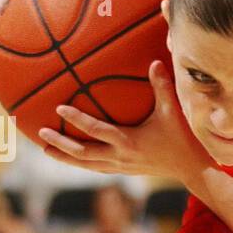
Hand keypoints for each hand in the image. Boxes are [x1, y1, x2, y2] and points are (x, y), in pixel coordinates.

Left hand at [37, 61, 207, 184]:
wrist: (191, 168)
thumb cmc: (182, 139)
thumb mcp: (172, 112)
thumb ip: (162, 87)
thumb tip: (154, 62)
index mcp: (129, 142)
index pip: (97, 131)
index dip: (77, 120)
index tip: (60, 108)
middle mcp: (120, 157)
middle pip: (83, 154)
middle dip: (61, 144)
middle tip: (42, 134)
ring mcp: (120, 166)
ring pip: (86, 164)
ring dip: (65, 157)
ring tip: (46, 149)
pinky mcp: (123, 170)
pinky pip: (95, 167)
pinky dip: (80, 162)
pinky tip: (70, 157)